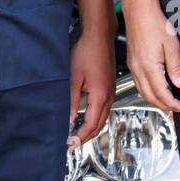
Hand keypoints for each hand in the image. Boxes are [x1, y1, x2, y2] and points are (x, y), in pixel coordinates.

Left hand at [69, 26, 115, 145]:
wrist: (98, 37)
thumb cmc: (87, 51)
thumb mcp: (73, 77)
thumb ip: (71, 100)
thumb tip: (69, 118)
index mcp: (100, 95)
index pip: (91, 124)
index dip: (80, 136)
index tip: (70, 143)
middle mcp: (109, 96)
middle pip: (99, 125)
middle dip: (86, 137)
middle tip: (72, 143)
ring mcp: (110, 92)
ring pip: (102, 119)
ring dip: (90, 129)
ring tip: (76, 135)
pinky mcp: (109, 88)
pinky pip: (103, 110)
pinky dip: (94, 119)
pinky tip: (84, 119)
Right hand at [124, 4, 179, 111]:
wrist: (139, 11)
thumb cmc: (154, 23)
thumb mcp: (172, 45)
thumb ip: (176, 67)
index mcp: (148, 66)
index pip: (161, 93)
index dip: (171, 103)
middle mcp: (137, 68)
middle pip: (149, 96)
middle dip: (163, 105)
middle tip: (175, 107)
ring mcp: (132, 65)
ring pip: (142, 91)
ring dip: (154, 99)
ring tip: (167, 101)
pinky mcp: (131, 62)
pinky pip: (138, 83)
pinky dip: (147, 91)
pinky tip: (155, 88)